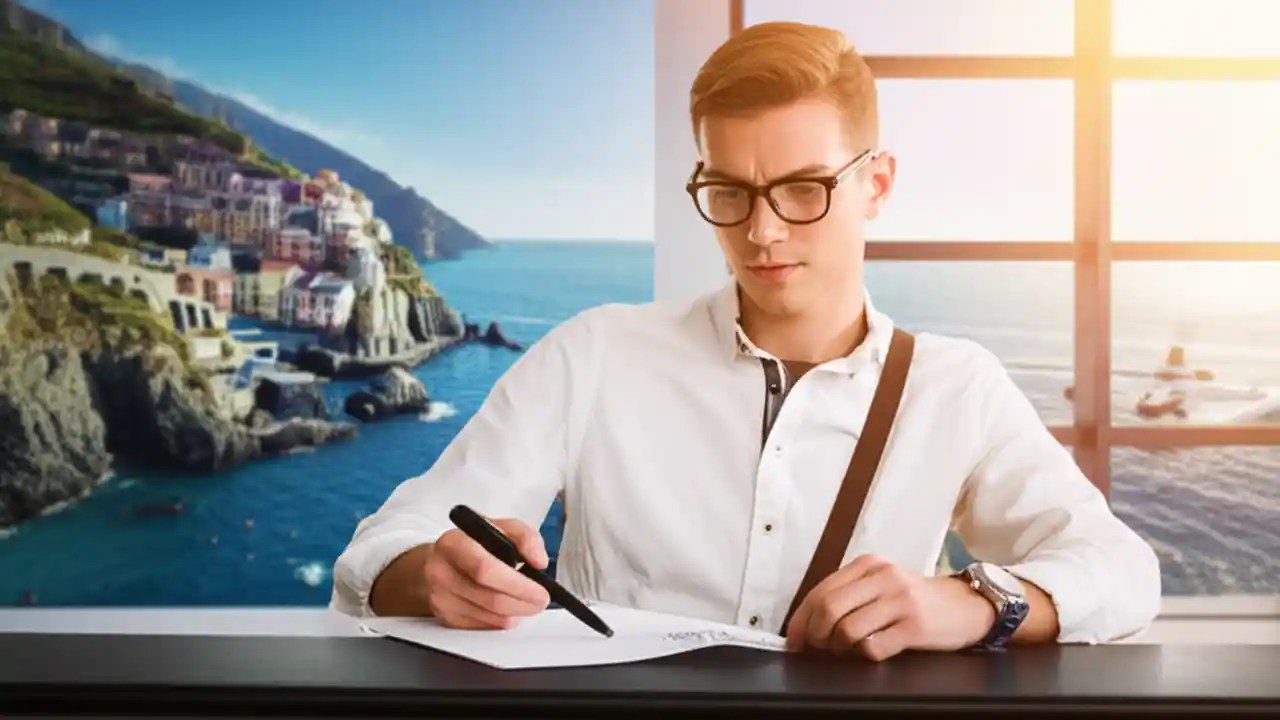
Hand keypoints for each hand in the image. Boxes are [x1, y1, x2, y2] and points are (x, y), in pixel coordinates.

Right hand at [421, 517, 551, 629]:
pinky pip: (484, 626)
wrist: (436, 562)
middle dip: (524, 603)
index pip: (485, 569)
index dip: (517, 584)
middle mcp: (441, 572)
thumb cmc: (472, 544)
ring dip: (516, 612)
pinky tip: (507, 608)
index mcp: (454, 543)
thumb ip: (525, 537)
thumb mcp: (499, 527)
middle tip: (541, 601)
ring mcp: (441, 598)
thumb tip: (539, 561)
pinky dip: (502, 619)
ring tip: (526, 602)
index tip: (540, 590)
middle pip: (490, 599)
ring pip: (491, 616)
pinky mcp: (445, 618)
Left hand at [784, 554, 995, 660]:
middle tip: (817, 649)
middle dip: (815, 635)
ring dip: (838, 648)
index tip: (794, 639)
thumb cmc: (914, 599)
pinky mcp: (915, 627)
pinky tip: (870, 652)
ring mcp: (900, 601)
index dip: (800, 619)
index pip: (820, 591)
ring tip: (846, 651)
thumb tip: (807, 623)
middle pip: (828, 608)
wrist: (965, 606)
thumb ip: (848, 595)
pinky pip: (874, 648)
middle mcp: (883, 578)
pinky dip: (864, 656)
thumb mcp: (880, 585)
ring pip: (847, 629)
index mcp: (868, 565)